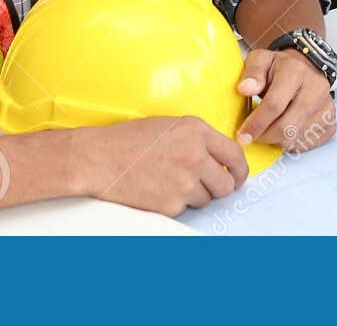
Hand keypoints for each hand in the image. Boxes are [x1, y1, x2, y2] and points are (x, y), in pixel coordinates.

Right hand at [77, 115, 247, 216]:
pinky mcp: (170, 204)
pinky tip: (156, 190)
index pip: (235, 155)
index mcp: (196, 131)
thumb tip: (220, 158)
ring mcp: (184, 182)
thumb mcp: (170, 126)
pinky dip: (174, 204)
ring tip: (169, 182)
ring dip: (194, 195)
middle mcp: (195, 156)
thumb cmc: (128, 140)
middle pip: (226, 184)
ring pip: (206, 199)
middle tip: (202, 184)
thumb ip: (198, 139)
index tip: (238, 176)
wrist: (96, 159)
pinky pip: (184, 209)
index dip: (240, 170)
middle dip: (218, 187)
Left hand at [235, 48, 335, 152]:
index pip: (275, 104)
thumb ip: (251, 73)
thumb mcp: (261, 60)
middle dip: (265, 136)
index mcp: (296, 71)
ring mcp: (326, 108)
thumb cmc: (279, 67)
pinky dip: (291, 143)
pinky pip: (306, 144)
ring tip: (269, 127)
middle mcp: (316, 89)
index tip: (242, 135)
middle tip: (252, 136)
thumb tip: (245, 89)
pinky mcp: (331, 124)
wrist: (307, 68)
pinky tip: (285, 129)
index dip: (256, 123)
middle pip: (287, 127)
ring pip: (295, 139)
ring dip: (276, 139)